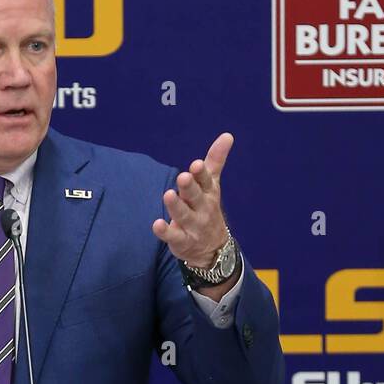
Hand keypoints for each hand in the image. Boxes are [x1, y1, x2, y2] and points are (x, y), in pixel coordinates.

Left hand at [151, 132, 233, 268]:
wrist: (213, 248)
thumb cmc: (207, 208)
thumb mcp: (212, 185)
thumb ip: (216, 160)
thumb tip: (227, 135)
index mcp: (209, 193)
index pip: (207, 181)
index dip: (201, 173)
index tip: (196, 164)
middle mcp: (202, 209)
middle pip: (196, 197)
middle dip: (190, 187)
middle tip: (183, 177)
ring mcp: (193, 226)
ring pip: (184, 215)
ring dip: (176, 206)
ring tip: (168, 194)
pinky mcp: (182, 241)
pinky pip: (173, 236)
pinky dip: (165, 231)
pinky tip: (156, 224)